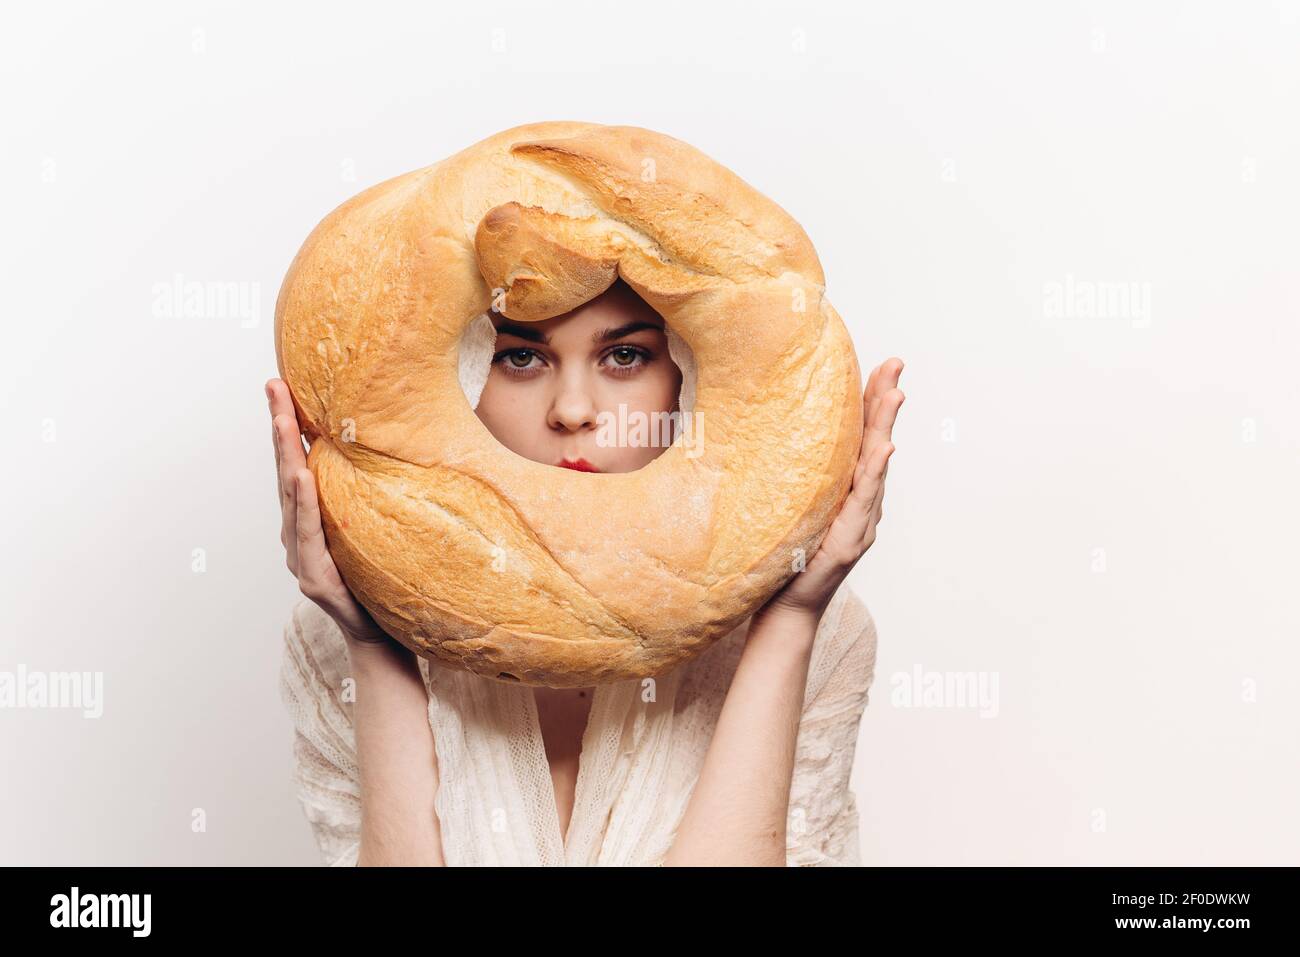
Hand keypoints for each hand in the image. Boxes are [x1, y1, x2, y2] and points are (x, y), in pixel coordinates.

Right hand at [266, 378, 392, 645]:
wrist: (383, 638)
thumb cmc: (379, 584)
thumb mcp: (375, 532)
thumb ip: (369, 499)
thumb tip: (394, 452)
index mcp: (311, 523)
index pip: (297, 465)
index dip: (287, 428)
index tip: (281, 386)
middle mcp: (298, 537)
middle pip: (286, 473)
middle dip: (279, 428)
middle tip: (274, 387)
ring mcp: (301, 558)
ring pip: (292, 499)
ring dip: (286, 456)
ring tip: (283, 421)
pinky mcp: (314, 578)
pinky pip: (307, 533)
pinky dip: (303, 503)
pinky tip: (301, 476)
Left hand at [757, 357, 903, 620]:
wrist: (785, 608)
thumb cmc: (784, 559)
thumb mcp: (789, 508)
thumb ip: (795, 478)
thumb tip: (772, 437)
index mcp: (845, 491)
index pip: (862, 438)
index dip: (872, 402)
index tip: (881, 366)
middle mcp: (860, 503)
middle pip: (876, 444)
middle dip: (885, 402)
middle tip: (895, 364)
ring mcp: (860, 522)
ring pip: (875, 468)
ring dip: (885, 429)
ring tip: (895, 394)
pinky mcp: (849, 541)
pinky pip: (863, 501)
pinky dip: (875, 474)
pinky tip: (884, 450)